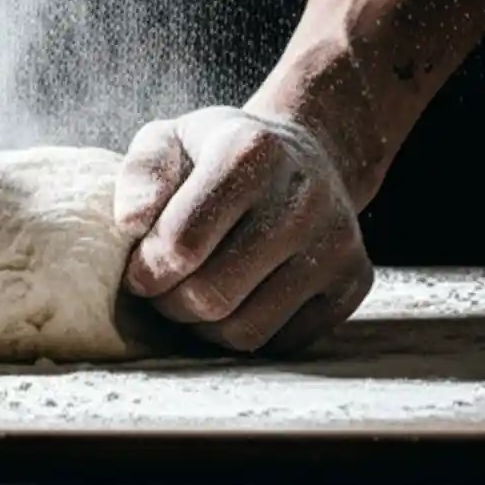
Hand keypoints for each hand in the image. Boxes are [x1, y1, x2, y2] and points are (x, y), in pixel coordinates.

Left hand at [114, 106, 372, 354]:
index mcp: (251, 151)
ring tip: (193, 296)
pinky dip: (244, 333)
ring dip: (202, 327)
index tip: (139, 268)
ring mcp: (337, 242)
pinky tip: (236, 300)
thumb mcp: (170, 140)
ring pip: (245, 330)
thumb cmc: (219, 156)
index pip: (182, 242)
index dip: (146, 270)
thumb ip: (142, 174)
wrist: (305, 157)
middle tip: (162, 288)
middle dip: (169, 303)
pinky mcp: (354, 281)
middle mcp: (303, 197)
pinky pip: (281, 344)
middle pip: (211, 295)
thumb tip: (129, 223)